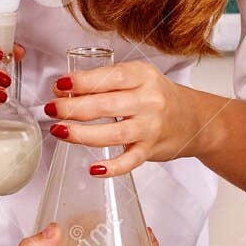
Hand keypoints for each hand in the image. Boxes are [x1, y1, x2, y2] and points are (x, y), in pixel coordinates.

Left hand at [42, 59, 200, 177]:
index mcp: (143, 76)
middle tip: (51, 110)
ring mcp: (151, 127)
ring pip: (113, 134)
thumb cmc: (159, 97)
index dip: (81, 82)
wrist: (194, 120)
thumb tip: (66, 91)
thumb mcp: (139, 79)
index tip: (59, 86)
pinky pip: (129, 161)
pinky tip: (93, 168)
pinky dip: (111, 167)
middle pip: (106, 106)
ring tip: (60, 131)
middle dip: (73, 108)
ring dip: (82, 134)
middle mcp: (149, 100)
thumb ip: (107, 83)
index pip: (109, 77)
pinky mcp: (151, 150)